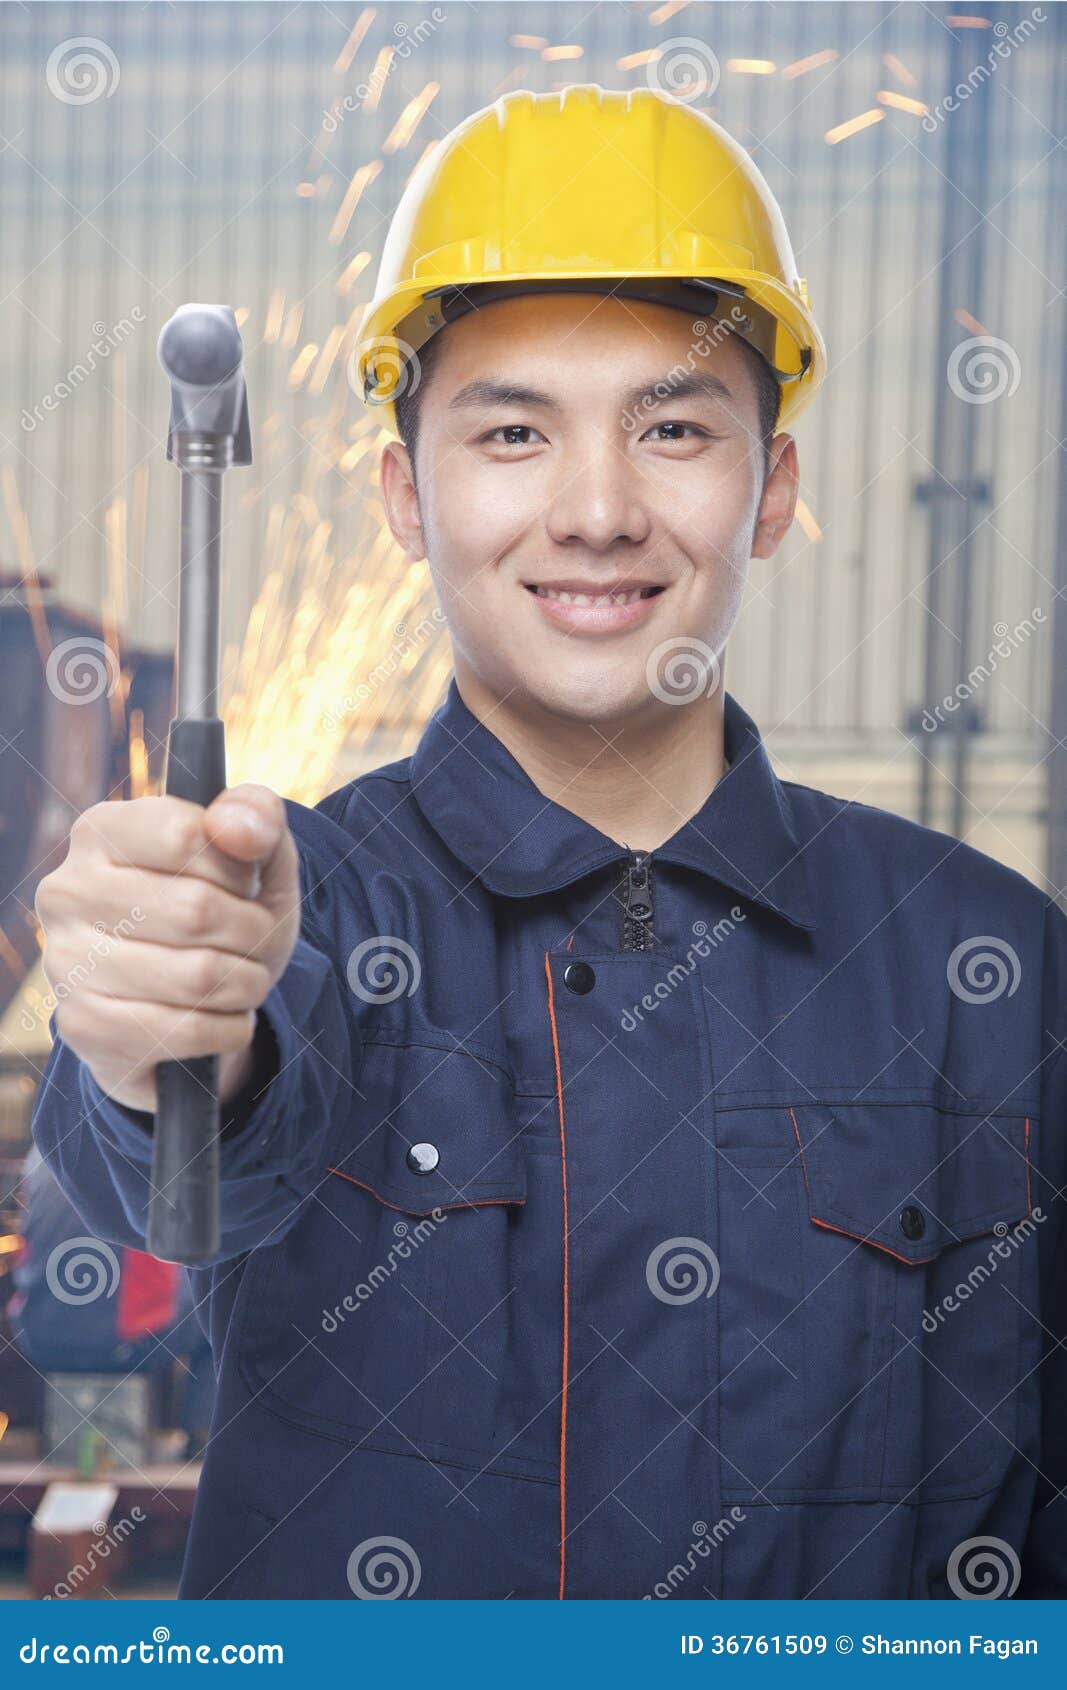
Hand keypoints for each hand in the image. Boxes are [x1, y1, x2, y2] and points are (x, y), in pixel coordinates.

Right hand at [35, 784, 300, 1112]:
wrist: (192, 1004)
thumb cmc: (226, 914)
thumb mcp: (256, 859)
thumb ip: (256, 817)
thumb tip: (234, 827)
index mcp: (102, 831)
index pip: (188, 837)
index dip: (240, 871)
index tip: (245, 885)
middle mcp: (67, 890)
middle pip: (196, 910)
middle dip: (252, 933)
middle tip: (255, 941)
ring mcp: (66, 960)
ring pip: (197, 976)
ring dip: (247, 983)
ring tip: (244, 979)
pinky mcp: (82, 1025)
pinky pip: (186, 1030)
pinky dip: (230, 1027)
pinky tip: (225, 1016)